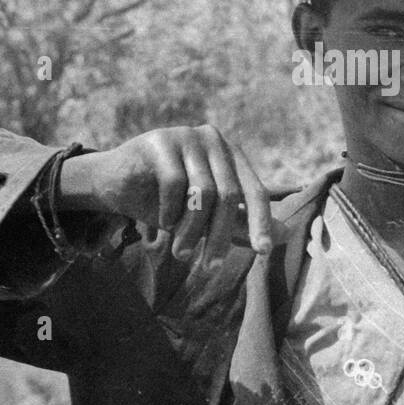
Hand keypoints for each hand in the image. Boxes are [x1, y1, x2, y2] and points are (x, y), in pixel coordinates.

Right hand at [57, 125, 274, 261]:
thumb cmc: (166, 202)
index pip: (255, 191)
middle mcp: (214, 141)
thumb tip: (286, 236)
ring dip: (191, 230)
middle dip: (220, 236)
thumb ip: (241, 223)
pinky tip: (160, 224)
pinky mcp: (160, 141)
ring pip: (202, 193)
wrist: (116, 184)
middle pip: (228, 196)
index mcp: (232, 156)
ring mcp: (187, 137)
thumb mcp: (205, 217)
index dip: (261, 222)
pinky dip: (169, 212)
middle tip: (209, 267)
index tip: (264, 251)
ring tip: (180, 252)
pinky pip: (174, 184)